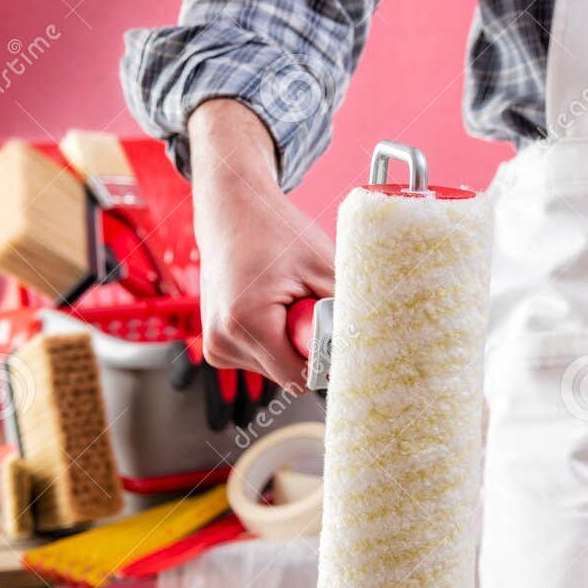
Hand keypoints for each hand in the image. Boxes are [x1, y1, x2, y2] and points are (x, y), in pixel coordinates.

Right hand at [189, 99, 333, 387]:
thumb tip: (371, 340)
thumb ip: (345, 307)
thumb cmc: (274, 230)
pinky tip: (272, 306)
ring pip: (276, 368)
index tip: (335, 330)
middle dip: (308, 345)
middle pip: (288, 374)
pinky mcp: (218, 345)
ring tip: (286, 298)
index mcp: (246, 324)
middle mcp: (223, 342)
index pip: (299, 376)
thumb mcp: (321, 264)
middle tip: (307, 301)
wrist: (232, 211)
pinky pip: (262, 358)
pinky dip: (276, 338)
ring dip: (292, 341)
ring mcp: (216, 346)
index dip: (325, 359)